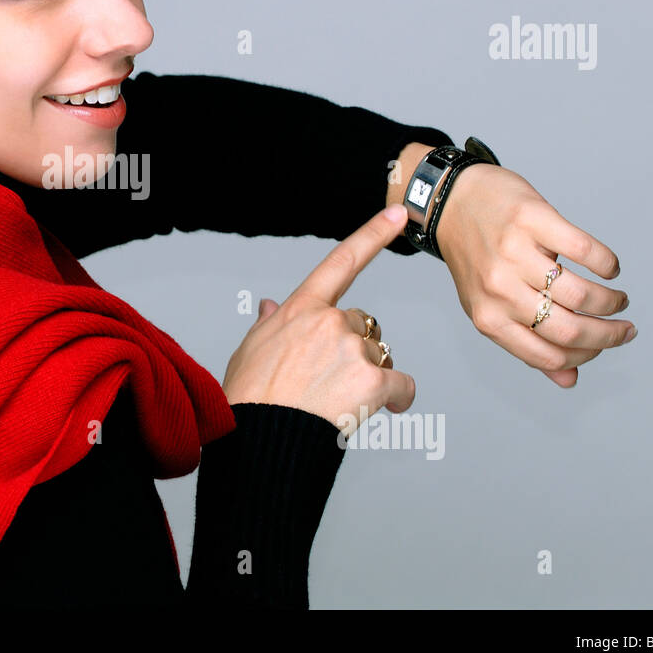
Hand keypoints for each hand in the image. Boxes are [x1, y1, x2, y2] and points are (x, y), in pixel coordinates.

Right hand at [223, 204, 415, 436]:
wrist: (263, 439)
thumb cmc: (250, 398)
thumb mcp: (249, 351)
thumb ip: (268, 324)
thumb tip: (268, 306)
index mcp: (300, 309)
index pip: (341, 261)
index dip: (373, 234)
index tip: (399, 213)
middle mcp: (330, 321)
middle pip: (362, 324)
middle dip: (353, 347)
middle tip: (326, 380)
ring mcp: (353, 349)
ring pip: (379, 354)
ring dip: (369, 375)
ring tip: (336, 400)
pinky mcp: (374, 381)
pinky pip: (402, 385)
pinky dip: (397, 398)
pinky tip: (381, 410)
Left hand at [434, 162, 634, 387]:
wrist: (452, 202)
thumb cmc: (475, 255)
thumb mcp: (488, 304)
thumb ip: (525, 342)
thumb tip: (570, 380)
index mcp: (488, 318)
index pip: (548, 355)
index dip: (586, 356)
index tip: (605, 346)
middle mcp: (498, 290)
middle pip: (569, 330)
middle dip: (609, 335)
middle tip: (626, 328)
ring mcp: (514, 254)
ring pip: (580, 295)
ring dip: (611, 302)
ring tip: (617, 299)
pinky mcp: (531, 219)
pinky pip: (583, 249)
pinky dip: (606, 263)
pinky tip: (609, 268)